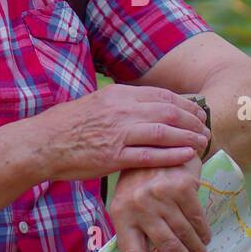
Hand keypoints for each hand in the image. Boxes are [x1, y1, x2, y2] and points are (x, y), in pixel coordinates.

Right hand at [36, 84, 209, 181]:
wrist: (44, 143)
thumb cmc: (69, 124)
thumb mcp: (97, 102)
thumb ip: (122, 103)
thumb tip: (147, 105)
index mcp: (119, 95)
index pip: (162, 96)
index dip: (185, 104)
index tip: (198, 111)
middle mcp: (122, 111)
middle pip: (168, 112)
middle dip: (192, 121)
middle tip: (206, 129)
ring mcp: (118, 134)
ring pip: (164, 132)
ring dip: (187, 138)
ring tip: (202, 143)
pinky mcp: (114, 157)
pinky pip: (150, 155)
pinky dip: (171, 155)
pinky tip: (186, 157)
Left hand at [109, 155, 210, 251]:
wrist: (158, 140)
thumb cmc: (141, 177)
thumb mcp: (128, 199)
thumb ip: (136, 226)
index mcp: (121, 213)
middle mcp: (138, 206)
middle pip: (165, 248)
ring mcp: (160, 196)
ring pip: (183, 234)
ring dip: (196, 250)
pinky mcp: (180, 187)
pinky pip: (196, 218)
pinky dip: (203, 231)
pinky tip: (205, 237)